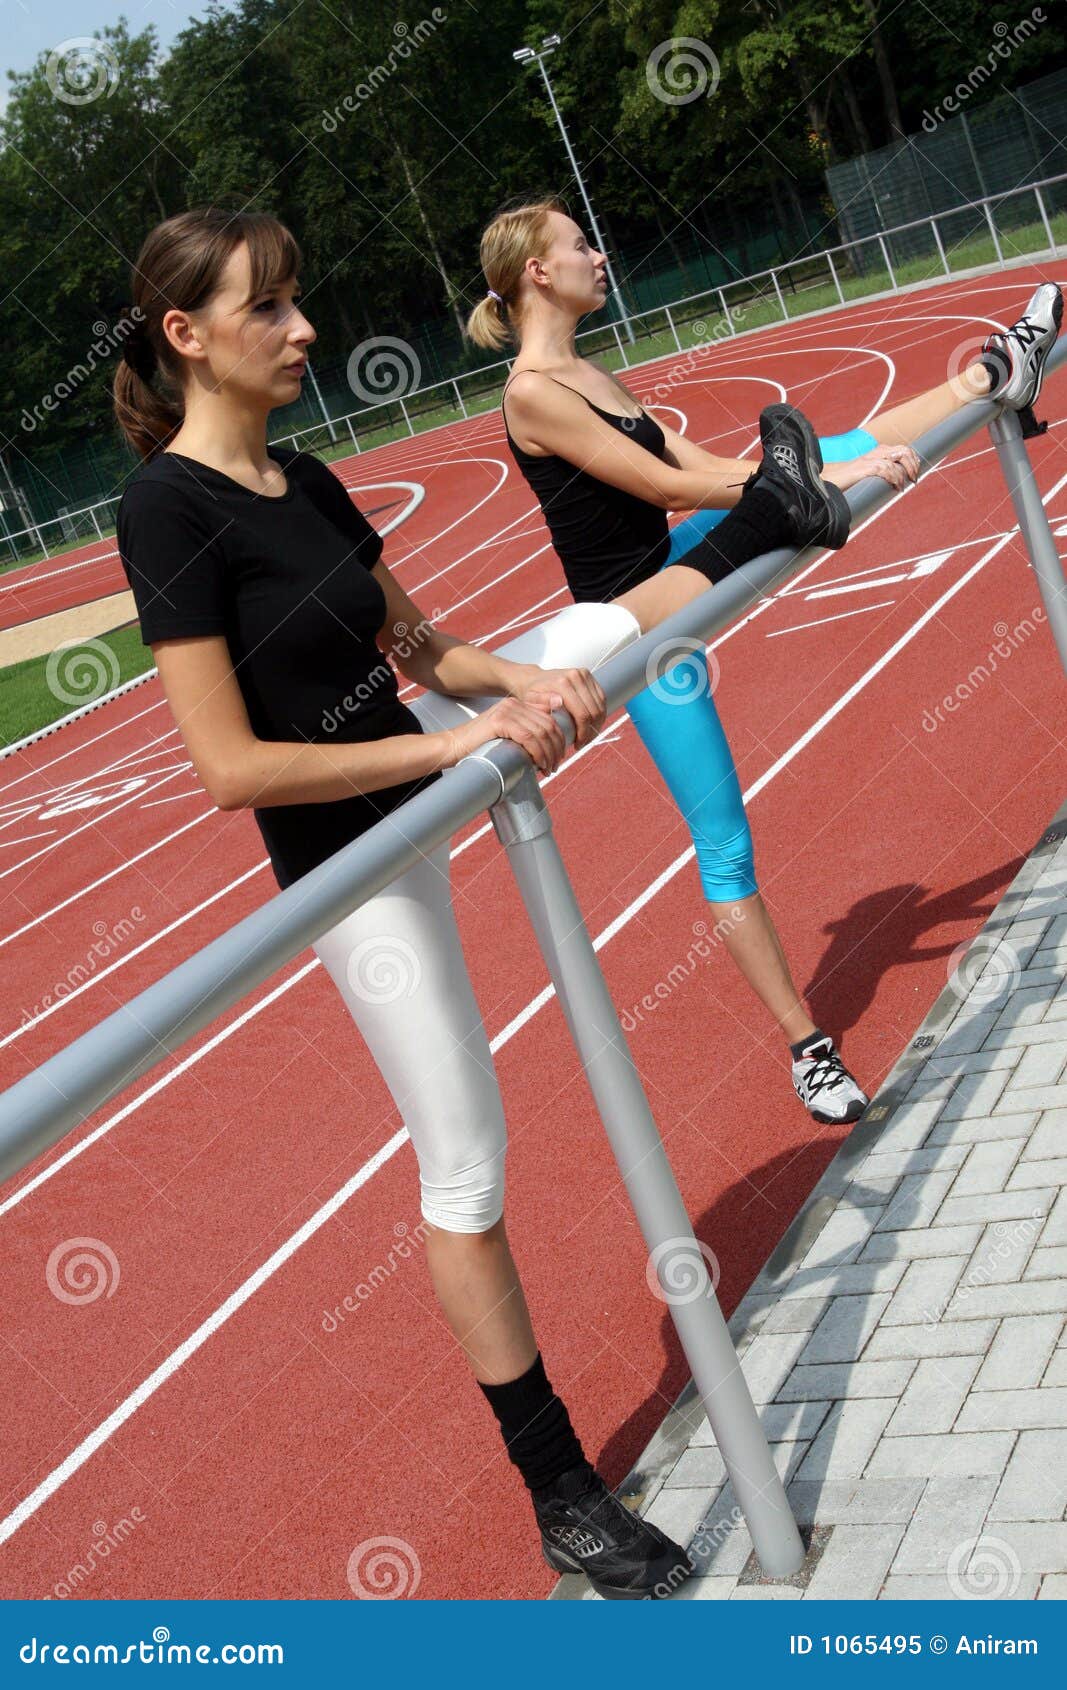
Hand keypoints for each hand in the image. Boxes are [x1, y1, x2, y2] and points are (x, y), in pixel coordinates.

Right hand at [441, 696, 568, 774]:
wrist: (453, 747)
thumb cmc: (480, 747)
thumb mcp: (508, 738)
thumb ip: (526, 736)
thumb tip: (551, 747)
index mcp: (517, 704)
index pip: (549, 717)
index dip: (559, 738)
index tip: (559, 756)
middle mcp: (513, 703)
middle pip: (549, 724)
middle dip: (557, 748)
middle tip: (555, 765)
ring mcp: (506, 710)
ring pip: (541, 731)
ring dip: (549, 753)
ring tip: (548, 769)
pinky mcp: (500, 721)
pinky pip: (529, 737)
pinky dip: (537, 753)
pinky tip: (537, 764)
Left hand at [510, 663, 606, 747]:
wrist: (534, 678)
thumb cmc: (531, 693)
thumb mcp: (531, 701)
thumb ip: (542, 702)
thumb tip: (559, 702)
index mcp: (563, 683)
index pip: (582, 714)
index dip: (584, 733)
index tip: (578, 744)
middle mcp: (576, 676)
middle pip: (594, 711)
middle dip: (591, 731)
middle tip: (584, 742)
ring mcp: (584, 674)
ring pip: (600, 706)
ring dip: (597, 723)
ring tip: (588, 735)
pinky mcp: (589, 676)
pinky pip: (601, 698)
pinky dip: (600, 713)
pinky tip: (592, 724)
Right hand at [823, 444, 919, 492]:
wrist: (829, 481)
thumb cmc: (849, 480)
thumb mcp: (869, 473)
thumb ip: (882, 473)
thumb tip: (898, 481)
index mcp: (878, 452)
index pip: (903, 449)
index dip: (913, 460)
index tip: (915, 473)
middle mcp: (875, 452)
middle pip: (903, 451)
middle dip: (912, 465)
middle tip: (913, 479)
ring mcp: (869, 459)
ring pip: (896, 460)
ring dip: (902, 475)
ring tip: (901, 487)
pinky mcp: (863, 468)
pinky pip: (884, 469)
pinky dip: (893, 478)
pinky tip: (894, 487)